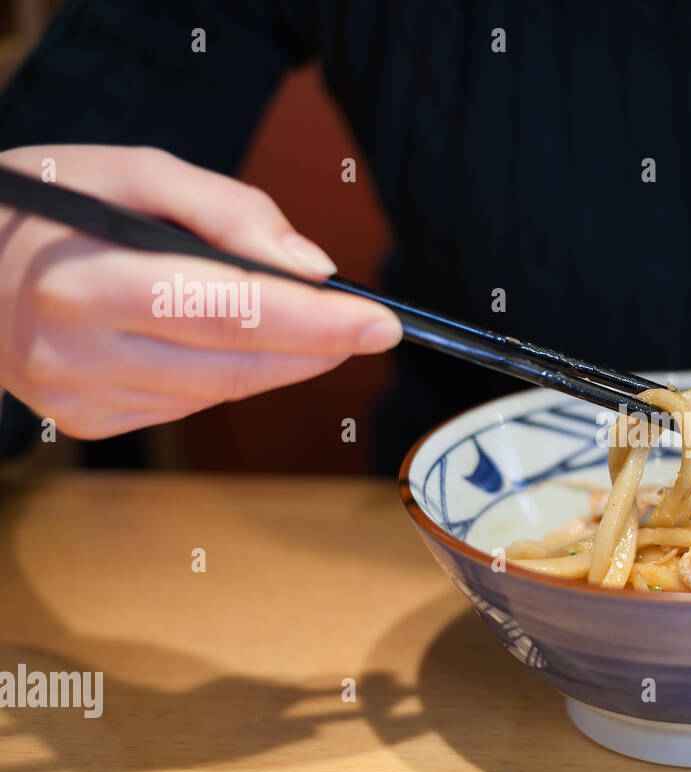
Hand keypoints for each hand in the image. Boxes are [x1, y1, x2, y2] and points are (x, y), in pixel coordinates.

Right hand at [0, 144, 401, 438]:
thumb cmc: (49, 204)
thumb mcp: (132, 171)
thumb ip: (227, 210)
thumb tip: (314, 271)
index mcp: (82, 281)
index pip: (229, 313)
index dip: (316, 324)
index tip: (381, 323)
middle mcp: (76, 354)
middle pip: (235, 364)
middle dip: (316, 348)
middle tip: (371, 328)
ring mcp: (80, 399)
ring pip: (220, 392)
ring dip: (280, 361)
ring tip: (309, 326)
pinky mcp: (89, 422)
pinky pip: (190, 403)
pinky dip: (228, 373)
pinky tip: (233, 343)